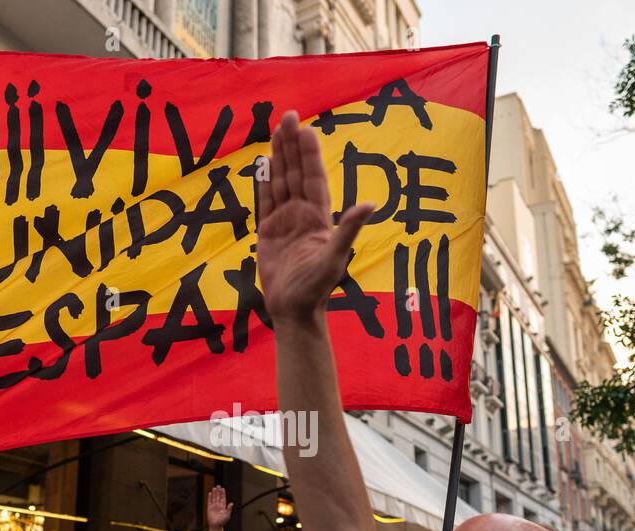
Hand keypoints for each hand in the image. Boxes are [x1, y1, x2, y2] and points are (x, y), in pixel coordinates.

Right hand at [207, 485, 233, 529]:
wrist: (215, 526)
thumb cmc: (222, 522)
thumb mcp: (227, 515)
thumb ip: (229, 509)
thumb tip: (231, 503)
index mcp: (223, 507)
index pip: (223, 498)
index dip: (223, 493)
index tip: (222, 488)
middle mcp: (218, 505)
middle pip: (218, 497)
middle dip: (218, 491)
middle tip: (218, 485)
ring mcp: (214, 506)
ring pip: (214, 498)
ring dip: (214, 493)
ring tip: (214, 488)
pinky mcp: (209, 508)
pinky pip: (209, 501)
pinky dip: (209, 497)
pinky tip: (210, 493)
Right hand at [256, 111, 373, 320]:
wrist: (293, 310)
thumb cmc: (316, 288)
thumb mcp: (334, 258)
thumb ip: (348, 230)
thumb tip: (370, 205)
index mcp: (318, 217)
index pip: (313, 178)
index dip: (308, 153)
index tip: (306, 128)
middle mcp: (302, 214)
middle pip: (295, 172)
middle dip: (291, 145)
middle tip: (288, 116)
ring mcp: (284, 221)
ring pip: (280, 181)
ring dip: (278, 156)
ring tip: (276, 130)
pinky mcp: (268, 231)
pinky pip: (264, 200)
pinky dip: (263, 181)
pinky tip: (263, 162)